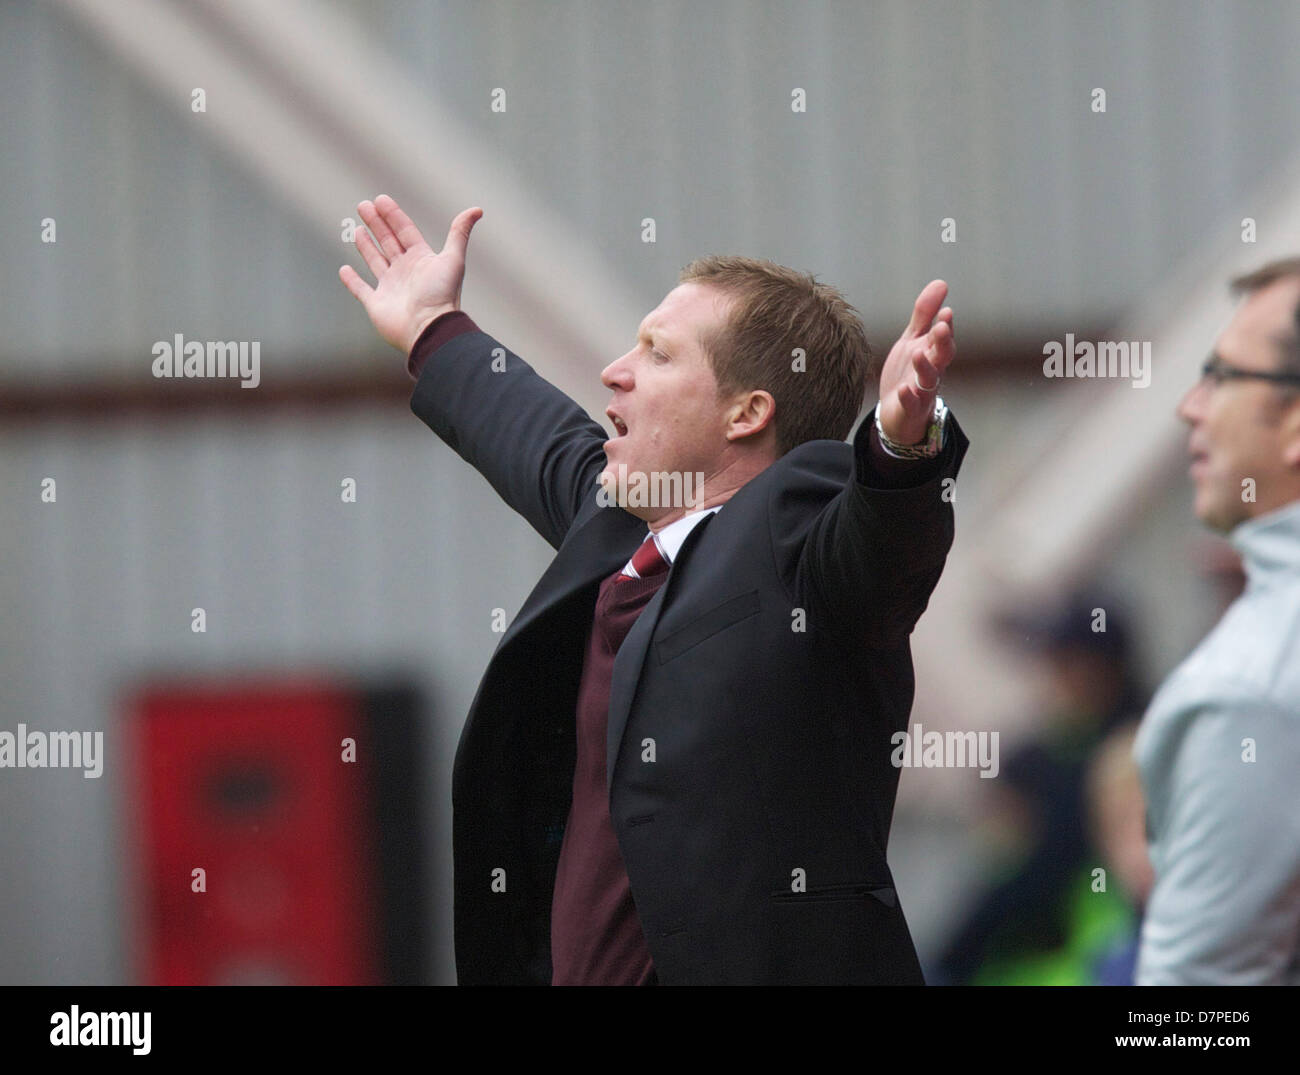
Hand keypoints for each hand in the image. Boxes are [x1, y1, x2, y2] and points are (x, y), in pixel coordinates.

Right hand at [339, 196, 482, 353]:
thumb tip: (477, 210)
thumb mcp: (453, 259)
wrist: (429, 327)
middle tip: (363, 205)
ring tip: (357, 230)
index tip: (380, 200)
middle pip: (388, 242)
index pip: (405, 231)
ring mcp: (390, 288)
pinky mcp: (376, 304)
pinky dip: (352, 281)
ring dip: (366, 246)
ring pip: (375, 261)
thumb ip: (459, 233)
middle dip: (376, 224)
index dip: (393, 215)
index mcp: (421, 259)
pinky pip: (361, 290)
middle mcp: (405, 271)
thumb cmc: (441, 295)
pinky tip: (345, 269)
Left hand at [877, 279, 954, 444]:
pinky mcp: (910, 409)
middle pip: (942, 356)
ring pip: (929, 379)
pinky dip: (909, 397)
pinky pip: (911, 404)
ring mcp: (922, 391)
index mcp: (932, 352)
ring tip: (918, 354)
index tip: (946, 311)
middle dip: (943, 342)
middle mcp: (931, 371)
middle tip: (943, 327)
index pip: (942, 337)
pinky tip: (903, 390)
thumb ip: (924, 314)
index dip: (945, 325)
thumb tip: (941, 282)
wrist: (896, 412)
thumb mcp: (913, 340)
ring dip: (925, 367)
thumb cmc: (907, 372)